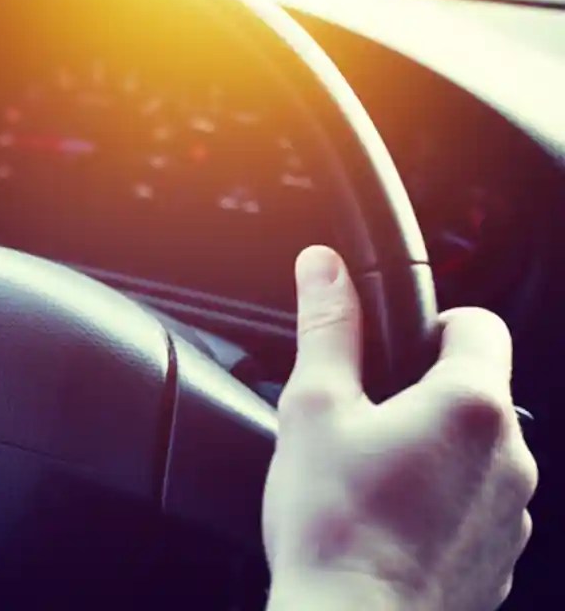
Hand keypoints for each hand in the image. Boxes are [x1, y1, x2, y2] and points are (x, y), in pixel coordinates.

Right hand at [264, 246, 536, 609]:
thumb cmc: (335, 527)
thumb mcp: (314, 409)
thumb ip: (327, 329)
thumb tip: (324, 268)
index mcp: (469, 406)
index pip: (480, 324)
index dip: (434, 324)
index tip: (394, 349)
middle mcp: (510, 456)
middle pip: (477, 393)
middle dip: (422, 396)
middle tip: (360, 423)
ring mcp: (513, 514)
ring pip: (477, 455)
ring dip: (433, 454)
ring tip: (368, 481)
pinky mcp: (500, 560)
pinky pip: (477, 510)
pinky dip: (440, 506)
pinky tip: (386, 524)